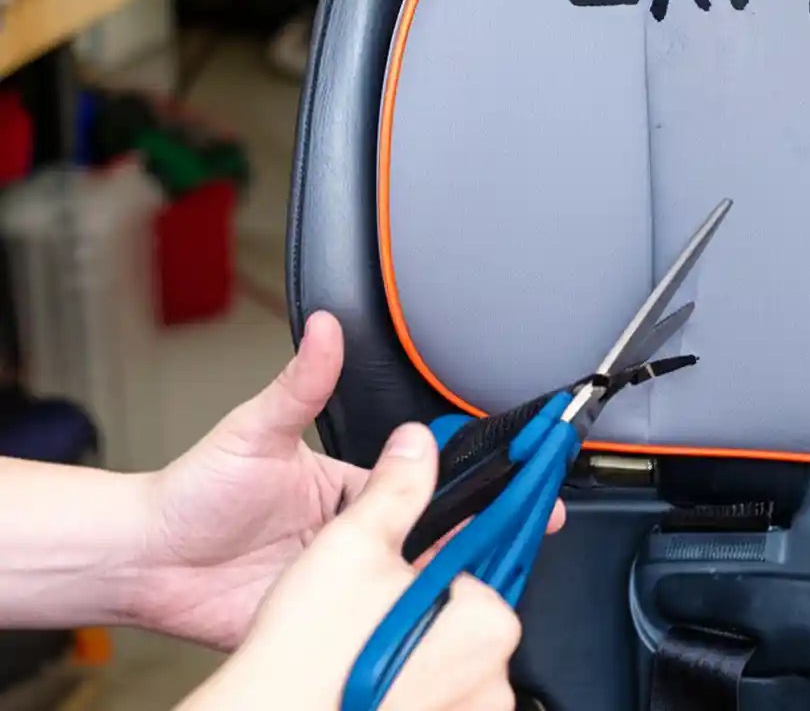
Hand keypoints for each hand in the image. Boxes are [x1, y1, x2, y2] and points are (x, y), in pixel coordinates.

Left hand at [130, 311, 563, 649]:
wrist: (145, 562)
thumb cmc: (194, 493)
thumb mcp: (255, 432)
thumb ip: (300, 385)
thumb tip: (326, 328)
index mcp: (351, 489)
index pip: (424, 485)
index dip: (469, 487)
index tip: (512, 483)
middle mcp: (355, 537)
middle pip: (430, 538)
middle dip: (478, 539)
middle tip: (516, 534)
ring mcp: (344, 584)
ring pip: (410, 586)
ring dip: (441, 582)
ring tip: (471, 580)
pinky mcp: (324, 627)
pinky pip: (372, 627)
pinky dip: (399, 625)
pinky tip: (419, 619)